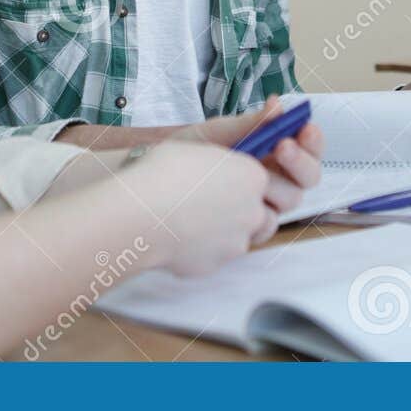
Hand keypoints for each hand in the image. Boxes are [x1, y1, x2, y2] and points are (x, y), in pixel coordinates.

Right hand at [121, 142, 272, 274]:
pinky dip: (204, 248)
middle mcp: (253, 210)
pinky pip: (217, 255)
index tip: (233, 180)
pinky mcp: (217, 264)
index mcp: (252, 176)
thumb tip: (236, 155)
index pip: (270, 181)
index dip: (251, 181)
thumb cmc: (164, 172)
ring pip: (245, 238)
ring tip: (200, 219)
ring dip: (231, 231)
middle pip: (267, 214)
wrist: (140, 213)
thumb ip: (227, 154)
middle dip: (252, 211)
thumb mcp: (199, 145)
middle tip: (222, 202)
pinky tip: (181, 235)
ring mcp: (236, 241)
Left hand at [171, 97, 324, 218]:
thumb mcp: (217, 133)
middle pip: (308, 177)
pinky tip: (239, 202)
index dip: (313, 140)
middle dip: (300, 161)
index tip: (305, 128)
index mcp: (274, 153)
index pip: (308, 148)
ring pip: (291, 201)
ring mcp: (264, 204)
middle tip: (282, 147)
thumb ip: (250, 124)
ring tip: (252, 170)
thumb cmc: (188, 154)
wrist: (156, 181)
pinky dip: (258, 213)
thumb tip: (278, 105)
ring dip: (279, 184)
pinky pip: (266, 226)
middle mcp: (275, 179)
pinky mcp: (249, 229)